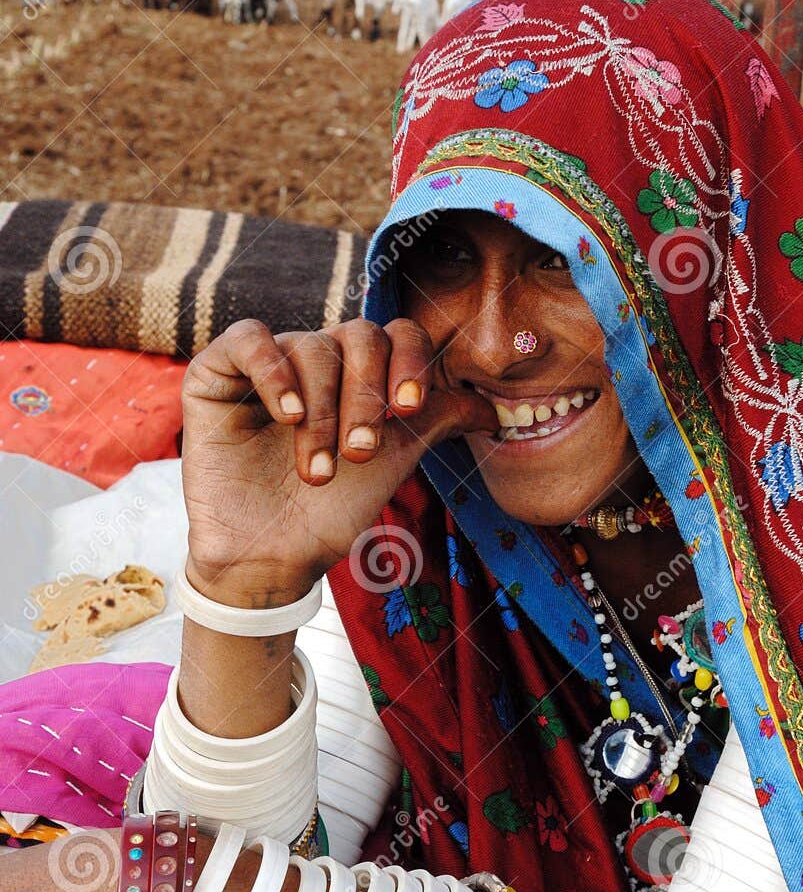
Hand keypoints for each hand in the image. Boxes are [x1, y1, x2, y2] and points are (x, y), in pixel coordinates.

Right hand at [181, 318, 497, 600]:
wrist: (272, 556)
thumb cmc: (333, 510)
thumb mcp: (396, 461)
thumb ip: (438, 419)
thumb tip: (497, 408)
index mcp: (362, 371)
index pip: (398, 334)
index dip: (409, 363)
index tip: (409, 409)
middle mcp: (318, 359)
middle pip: (359, 336)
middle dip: (366, 395)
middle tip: (360, 452)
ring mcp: (268, 363)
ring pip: (310, 346)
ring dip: (322, 411)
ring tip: (317, 470)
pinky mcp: (217, 374)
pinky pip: (247, 338)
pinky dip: (272, 369)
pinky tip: (286, 413)